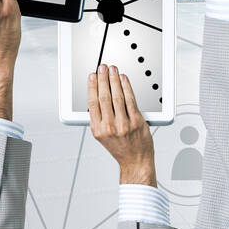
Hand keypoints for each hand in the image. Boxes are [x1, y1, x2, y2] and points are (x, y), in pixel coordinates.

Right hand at [88, 65, 155, 186]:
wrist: (135, 161)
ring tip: (113, 71)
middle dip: (103, 79)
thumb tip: (97, 96)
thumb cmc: (120, 148)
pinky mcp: (137, 122)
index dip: (92, 86)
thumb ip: (99, 118)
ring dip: (115, 80)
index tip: (92, 76)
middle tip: (103, 68)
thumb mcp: (102, 136)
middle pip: (104, 97)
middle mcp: (109, 127)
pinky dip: (127, 87)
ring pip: (117, 96)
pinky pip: (131, 100)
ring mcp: (124, 124)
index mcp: (98, 130)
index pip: (92, 103)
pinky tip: (124, 80)